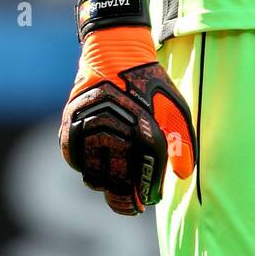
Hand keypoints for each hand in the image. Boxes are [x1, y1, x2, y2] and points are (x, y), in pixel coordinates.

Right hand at [59, 23, 196, 214]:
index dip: (146, 193)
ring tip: (115, 185)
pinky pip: (76, 158)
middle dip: (124, 198)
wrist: (116, 50)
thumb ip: (182, 141)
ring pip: (93, 175)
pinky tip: (98, 166)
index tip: (149, 201)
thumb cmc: (149, 80)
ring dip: (105, 184)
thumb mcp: (174, 107)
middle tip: (130, 205)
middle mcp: (113, 131)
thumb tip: (183, 175)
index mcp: (142, 127)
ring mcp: (89, 128)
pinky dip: (86, 166)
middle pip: (116, 182)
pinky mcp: (71, 124)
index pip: (143, 174)